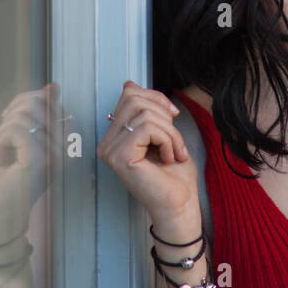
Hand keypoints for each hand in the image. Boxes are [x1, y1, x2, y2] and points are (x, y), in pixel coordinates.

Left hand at [0, 82, 59, 241]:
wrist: (1, 215)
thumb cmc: (8, 179)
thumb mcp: (21, 140)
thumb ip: (35, 116)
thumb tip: (54, 86)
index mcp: (64, 139)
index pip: (48, 99)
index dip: (22, 101)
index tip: (5, 120)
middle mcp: (65, 146)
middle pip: (37, 103)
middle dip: (10, 115)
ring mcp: (55, 153)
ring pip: (23, 117)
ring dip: (0, 134)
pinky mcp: (39, 160)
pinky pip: (16, 131)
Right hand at [96, 82, 200, 235]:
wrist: (180, 204)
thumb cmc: (174, 174)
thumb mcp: (162, 131)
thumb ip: (146, 109)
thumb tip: (129, 84)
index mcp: (114, 135)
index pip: (130, 94)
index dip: (156, 98)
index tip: (173, 117)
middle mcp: (106, 143)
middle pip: (134, 98)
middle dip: (164, 115)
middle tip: (176, 140)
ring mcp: (110, 150)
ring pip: (144, 114)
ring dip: (171, 132)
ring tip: (175, 152)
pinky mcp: (120, 157)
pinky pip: (148, 128)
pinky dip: (168, 140)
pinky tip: (169, 158)